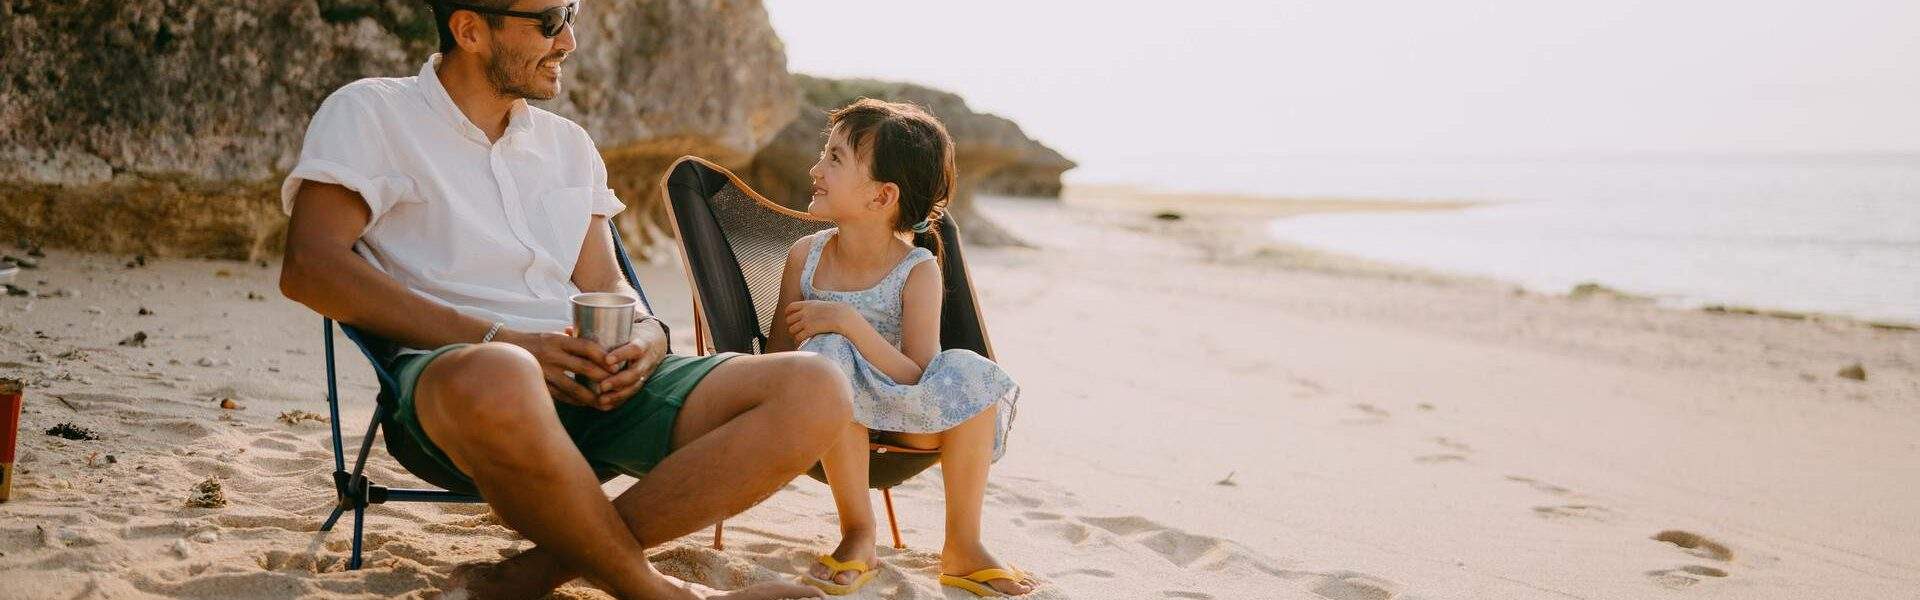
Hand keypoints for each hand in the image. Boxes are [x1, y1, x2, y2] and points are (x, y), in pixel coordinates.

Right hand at [494, 327, 612, 406]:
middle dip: (603, 377)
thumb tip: (600, 350)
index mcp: (558, 340)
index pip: (586, 346)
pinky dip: (576, 401)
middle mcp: (552, 355)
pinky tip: (586, 404)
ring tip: (605, 401)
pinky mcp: (539, 385)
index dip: (603, 356)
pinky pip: (561, 396)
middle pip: (584, 368)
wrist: (504, 349)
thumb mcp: (553, 336)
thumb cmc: (535, 341)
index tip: (615, 365)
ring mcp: (544, 372)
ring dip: (591, 396)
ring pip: (574, 387)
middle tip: (615, 384)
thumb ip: (573, 343)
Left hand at [590, 319, 669, 409]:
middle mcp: (645, 360)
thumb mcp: (623, 328)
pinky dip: (618, 401)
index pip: (634, 349)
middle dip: (618, 381)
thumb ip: (598, 330)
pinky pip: (631, 394)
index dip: (622, 355)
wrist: (655, 342)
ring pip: (634, 386)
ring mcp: (645, 373)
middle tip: (602, 386)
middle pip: (635, 373)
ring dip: (617, 395)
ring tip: (601, 400)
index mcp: (642, 343)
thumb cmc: (632, 334)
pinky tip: (605, 406)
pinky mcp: (640, 382)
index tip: (607, 360)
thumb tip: (567, 330)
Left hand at [784, 300, 858, 344]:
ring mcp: (806, 321)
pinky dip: (798, 340)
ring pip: (791, 329)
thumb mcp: (822, 305)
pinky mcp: (809, 330)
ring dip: (794, 334)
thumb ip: (813, 307)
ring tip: (800, 336)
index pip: (790, 307)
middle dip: (791, 325)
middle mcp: (804, 312)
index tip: (791, 318)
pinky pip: (797, 337)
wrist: (843, 316)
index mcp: (807, 304)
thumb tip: (809, 312)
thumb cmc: (835, 312)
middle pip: (789, 320)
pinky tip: (802, 341)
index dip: (788, 314)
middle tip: (797, 329)